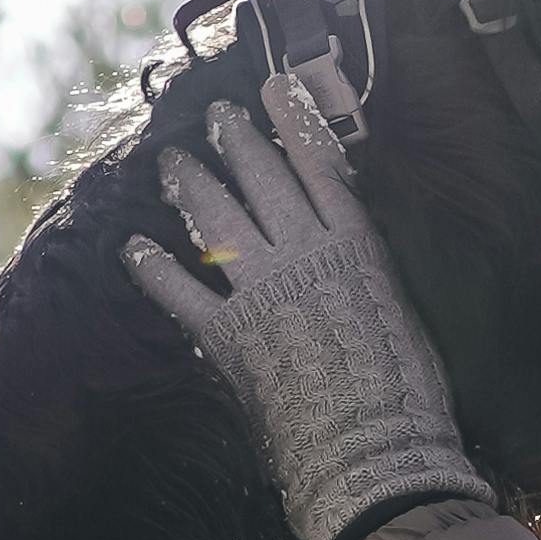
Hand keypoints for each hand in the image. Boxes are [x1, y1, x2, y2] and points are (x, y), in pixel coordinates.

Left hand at [123, 64, 486, 539]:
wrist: (375, 450)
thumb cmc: (405, 394)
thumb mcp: (403, 313)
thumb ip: (370, 275)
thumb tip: (354, 258)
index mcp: (356, 246)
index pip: (319, 167)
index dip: (293, 123)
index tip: (273, 90)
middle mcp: (306, 254)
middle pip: (263, 181)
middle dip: (237, 143)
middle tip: (217, 118)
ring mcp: (262, 291)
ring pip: (218, 220)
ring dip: (192, 186)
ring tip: (173, 164)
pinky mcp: (228, 334)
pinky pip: (181, 292)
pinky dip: (155, 269)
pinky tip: (135, 249)